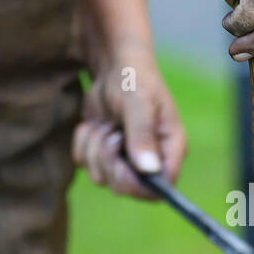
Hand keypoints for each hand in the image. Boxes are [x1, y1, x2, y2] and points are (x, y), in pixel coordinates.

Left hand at [72, 47, 185, 199]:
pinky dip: (83, 143)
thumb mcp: (140, 103)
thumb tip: (149, 170)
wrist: (113, 66)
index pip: (161, 187)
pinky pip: (84, 164)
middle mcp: (151, 160)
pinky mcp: (103, 154)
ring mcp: (125, 159)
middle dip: (110, 161)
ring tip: (106, 124)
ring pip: (100, 177)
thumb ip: (143, 136)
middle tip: (112, 133)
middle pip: (125, 188)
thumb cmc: (135, 78)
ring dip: (95, 148)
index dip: (138, 185)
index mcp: (170, 149)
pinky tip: (95, 124)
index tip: (122, 164)